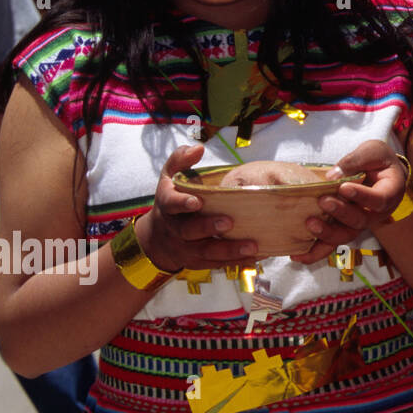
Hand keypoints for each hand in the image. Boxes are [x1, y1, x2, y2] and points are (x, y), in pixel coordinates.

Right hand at [138, 144, 258, 271]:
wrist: (156, 239)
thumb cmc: (171, 200)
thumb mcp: (169, 178)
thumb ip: (181, 160)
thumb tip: (198, 147)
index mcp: (168, 206)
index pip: (172, 204)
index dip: (183, 203)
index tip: (198, 201)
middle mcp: (175, 229)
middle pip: (189, 231)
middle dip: (208, 227)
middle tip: (229, 222)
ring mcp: (186, 248)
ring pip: (206, 252)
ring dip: (229, 251)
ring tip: (252, 247)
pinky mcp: (198, 262)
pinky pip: (217, 264)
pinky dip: (236, 262)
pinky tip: (256, 257)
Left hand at [287, 140, 408, 264]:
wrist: (381, 173)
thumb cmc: (379, 160)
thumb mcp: (373, 151)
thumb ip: (356, 160)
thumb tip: (332, 176)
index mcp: (389, 193)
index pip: (378, 200)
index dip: (362, 196)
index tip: (344, 187)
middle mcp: (376, 214)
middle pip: (360, 221)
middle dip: (341, 213)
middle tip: (323, 201)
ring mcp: (359, 223)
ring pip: (346, 236)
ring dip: (327, 233)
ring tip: (310, 224)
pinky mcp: (344, 227)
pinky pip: (331, 243)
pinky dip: (315, 251)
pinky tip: (297, 254)